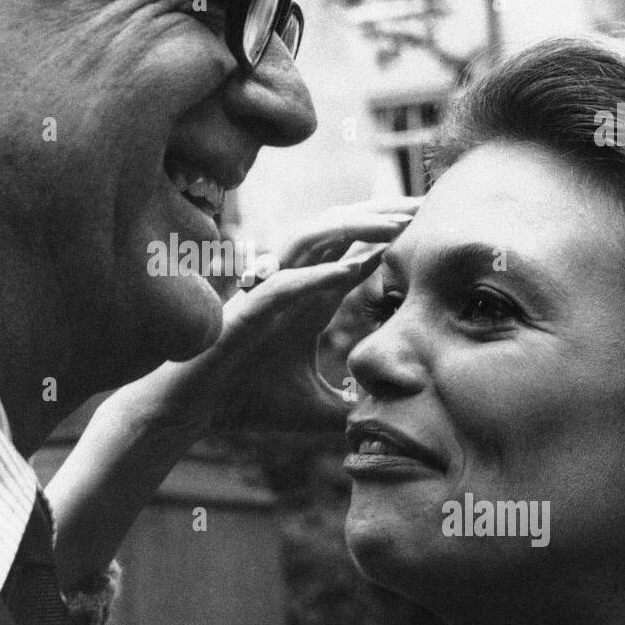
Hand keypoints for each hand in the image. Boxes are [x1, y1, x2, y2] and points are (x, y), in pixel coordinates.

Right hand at [207, 197, 419, 431]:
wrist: (192, 414)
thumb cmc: (244, 402)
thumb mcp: (313, 407)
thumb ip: (346, 403)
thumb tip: (382, 419)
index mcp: (309, 301)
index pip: (356, 255)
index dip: (392, 237)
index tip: (432, 226)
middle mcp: (291, 286)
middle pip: (340, 233)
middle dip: (382, 215)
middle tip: (426, 204)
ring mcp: (268, 294)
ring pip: (312, 241)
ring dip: (355, 229)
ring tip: (397, 226)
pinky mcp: (246, 312)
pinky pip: (284, 283)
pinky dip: (317, 274)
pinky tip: (351, 268)